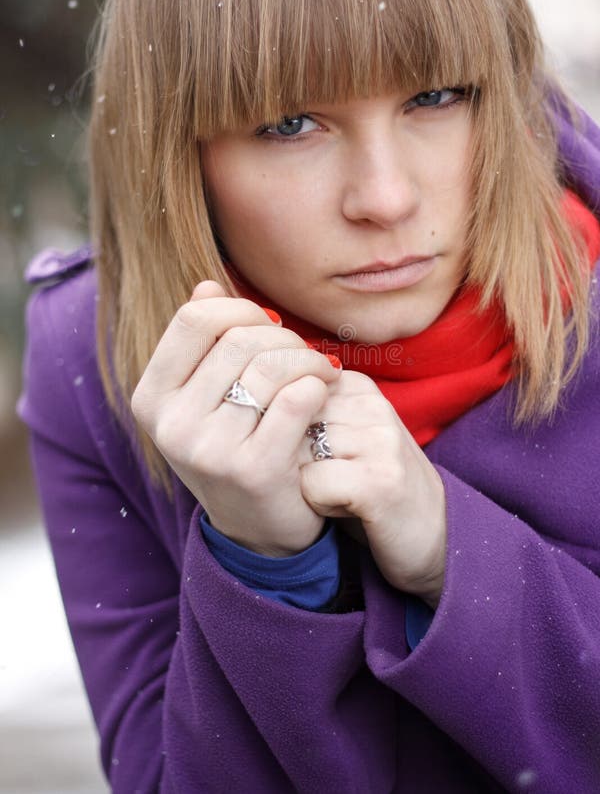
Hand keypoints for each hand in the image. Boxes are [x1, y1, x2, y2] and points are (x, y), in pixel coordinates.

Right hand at [131, 281, 340, 555]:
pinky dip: (318, 386)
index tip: (268, 326)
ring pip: (271, 366)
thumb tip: (207, 286)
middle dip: (284, 338)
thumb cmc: (237, 447)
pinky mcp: (253, 470)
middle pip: (238, 339)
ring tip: (324, 372)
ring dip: (310, 360)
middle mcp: (171, 424)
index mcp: (151, 398)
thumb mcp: (207, 399)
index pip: (194, 318)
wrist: (261, 528)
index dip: (240, 309)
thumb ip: (204, 344)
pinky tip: (325, 393)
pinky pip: (297, 399)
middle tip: (306, 356)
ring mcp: (209, 450)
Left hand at [300, 371, 446, 606]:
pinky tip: (347, 509)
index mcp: (357, 386)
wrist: (430, 537)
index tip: (323, 455)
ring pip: (294, 453)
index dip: (285, 434)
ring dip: (304, 482)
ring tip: (340, 492)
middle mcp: (371, 404)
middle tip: (330, 478)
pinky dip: (317, 504)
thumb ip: (302, 411)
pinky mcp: (380, 479)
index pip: (283, 391)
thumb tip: (243, 398)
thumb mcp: (338, 436)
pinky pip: (312, 485)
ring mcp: (379, 439)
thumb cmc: (368, 486)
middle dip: (291, 458)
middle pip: (285, 422)